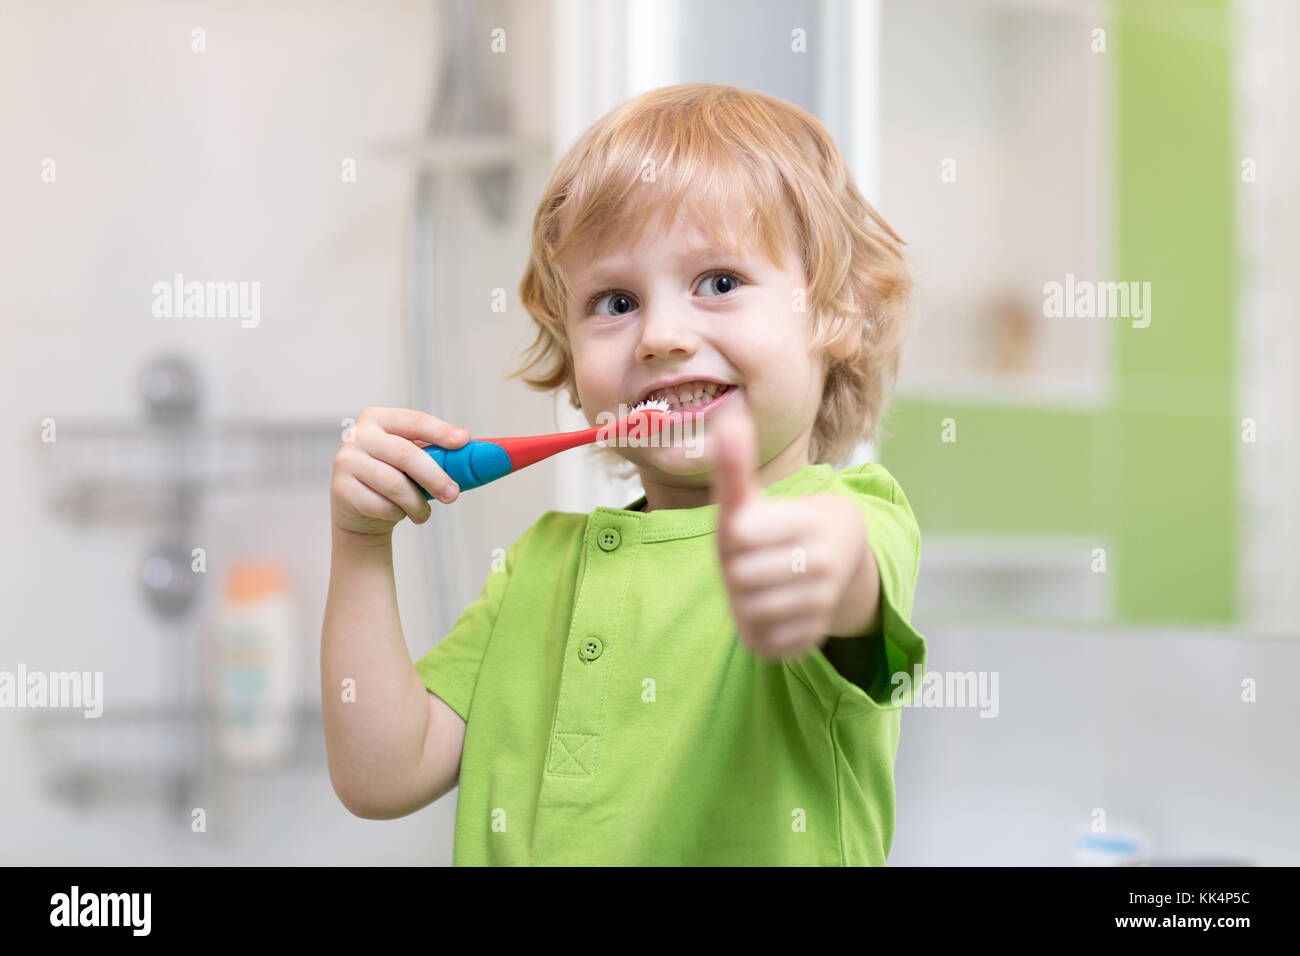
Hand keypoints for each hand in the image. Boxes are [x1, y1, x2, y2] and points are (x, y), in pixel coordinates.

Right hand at [330, 406, 469, 536]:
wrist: (358, 510)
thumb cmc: (393, 478)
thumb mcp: (411, 460)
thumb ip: (434, 452)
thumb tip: (473, 452)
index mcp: (378, 418)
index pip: (415, 420)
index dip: (441, 431)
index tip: (464, 440)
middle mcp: (358, 435)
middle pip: (406, 454)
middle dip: (435, 477)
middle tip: (453, 494)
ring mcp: (346, 461)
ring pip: (395, 484)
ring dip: (417, 503)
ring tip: (423, 513)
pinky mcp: (341, 489)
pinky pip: (380, 505)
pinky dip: (396, 513)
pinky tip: (396, 513)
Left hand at [710, 400, 867, 659]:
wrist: (830, 560)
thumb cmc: (773, 525)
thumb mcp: (752, 498)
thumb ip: (735, 465)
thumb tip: (729, 419)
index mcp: (806, 523)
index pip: (740, 534)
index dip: (735, 534)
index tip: (750, 529)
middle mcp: (821, 562)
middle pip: (740, 576)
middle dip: (737, 568)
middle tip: (754, 559)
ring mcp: (820, 602)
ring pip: (750, 610)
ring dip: (743, 600)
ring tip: (760, 584)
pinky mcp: (811, 638)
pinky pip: (764, 641)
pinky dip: (757, 628)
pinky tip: (769, 609)